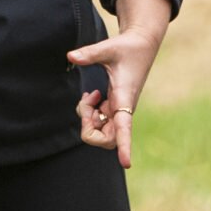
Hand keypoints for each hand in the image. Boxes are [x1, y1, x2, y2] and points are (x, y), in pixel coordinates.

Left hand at [67, 0, 170, 168]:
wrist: (140, 47)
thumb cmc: (126, 48)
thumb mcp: (108, 47)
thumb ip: (89, 53)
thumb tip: (70, 57)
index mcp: (124, 98)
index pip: (125, 127)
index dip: (125, 146)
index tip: (126, 164)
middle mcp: (123, 110)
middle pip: (108, 140)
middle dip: (90, 129)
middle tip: (86, 105)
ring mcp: (118, 111)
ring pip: (102, 133)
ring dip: (89, 120)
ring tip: (89, 96)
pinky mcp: (115, 108)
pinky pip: (99, 122)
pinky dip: (90, 113)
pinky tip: (92, 96)